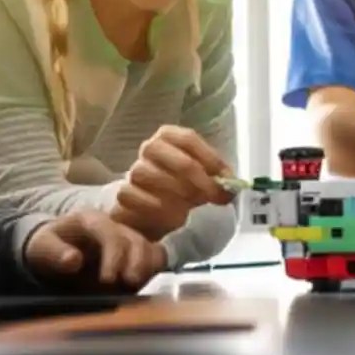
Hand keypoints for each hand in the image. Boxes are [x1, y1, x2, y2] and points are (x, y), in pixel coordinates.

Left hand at [25, 211, 166, 291]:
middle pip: (134, 239)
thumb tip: (73, 260)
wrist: (53, 250)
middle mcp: (113, 225)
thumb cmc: (45, 248)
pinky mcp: (134, 252)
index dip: (113, 255)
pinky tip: (145, 283)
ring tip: (137, 285)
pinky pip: (154, 256)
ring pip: (149, 247)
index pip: (110, 233)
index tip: (108, 279)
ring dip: (147, 266)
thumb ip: (54, 253)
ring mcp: (126, 238)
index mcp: (90, 219)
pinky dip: (153, 268)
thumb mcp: (40, 248)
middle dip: (135, 262)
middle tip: (129, 283)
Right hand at [113, 125, 234, 240]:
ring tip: (189, 207)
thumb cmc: (185, 191)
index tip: (225, 178)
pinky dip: (153, 206)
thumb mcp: (205, 182)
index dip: (208, 158)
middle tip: (210, 194)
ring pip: (144, 172)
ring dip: (172, 191)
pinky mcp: (122, 195)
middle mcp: (149, 149)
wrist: (157, 216)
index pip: (187, 138)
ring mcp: (133, 171)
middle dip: (192, 174)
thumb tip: (232, 185)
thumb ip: (217, 179)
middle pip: (163, 151)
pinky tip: (170, 216)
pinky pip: (130, 195)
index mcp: (170, 138)